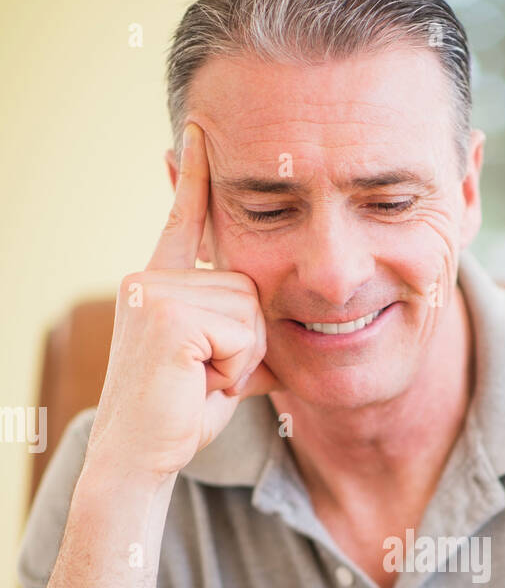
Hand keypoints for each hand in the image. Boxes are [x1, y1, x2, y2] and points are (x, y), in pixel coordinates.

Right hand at [85, 121, 282, 482]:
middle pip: (247, 284)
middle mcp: (150, 279)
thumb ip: (240, 331)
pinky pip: (242, 330)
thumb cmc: (179, 418)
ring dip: (242, 357)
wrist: (138, 458)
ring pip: (249, 308)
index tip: (197, 129)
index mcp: (158, 285)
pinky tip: (199, 383)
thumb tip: (283, 318)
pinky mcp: (168, 315)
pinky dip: (235, 366)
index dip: (193, 177)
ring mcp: (155, 293)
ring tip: (201, 380)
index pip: (183, 221)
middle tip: (207, 375)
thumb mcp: (218, 365)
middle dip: (246, 341)